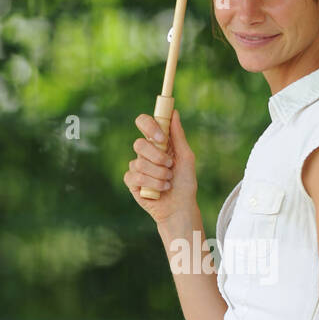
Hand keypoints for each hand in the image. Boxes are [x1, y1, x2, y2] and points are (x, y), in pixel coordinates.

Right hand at [124, 107, 197, 223]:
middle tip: (170, 166)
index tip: (161, 138)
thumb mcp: (186, 157)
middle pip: (139, 143)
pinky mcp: (132, 182)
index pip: (143, 122)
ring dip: (159, 174)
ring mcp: (137, 167)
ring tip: (168, 180)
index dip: (149, 127)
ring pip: (139, 162)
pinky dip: (152, 183)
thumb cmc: (185, 182)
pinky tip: (161, 189)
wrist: (181, 207)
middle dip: (157, 157)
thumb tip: (174, 112)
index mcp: (157, 142)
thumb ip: (178, 135)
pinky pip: (135, 176)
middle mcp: (145, 152)